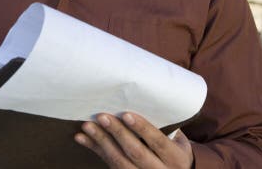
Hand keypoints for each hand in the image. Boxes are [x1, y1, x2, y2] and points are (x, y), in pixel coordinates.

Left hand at [75, 112, 192, 167]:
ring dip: (102, 142)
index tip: (127, 114)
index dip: (142, 128)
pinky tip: (82, 138)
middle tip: (103, 116)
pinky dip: (95, 150)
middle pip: (136, 152)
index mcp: (175, 158)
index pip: (157, 142)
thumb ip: (165, 127)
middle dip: (118, 133)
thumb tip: (145, 99)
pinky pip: (109, 164)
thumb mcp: (178, 141)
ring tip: (88, 126)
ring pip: (120, 162)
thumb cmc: (175, 150)